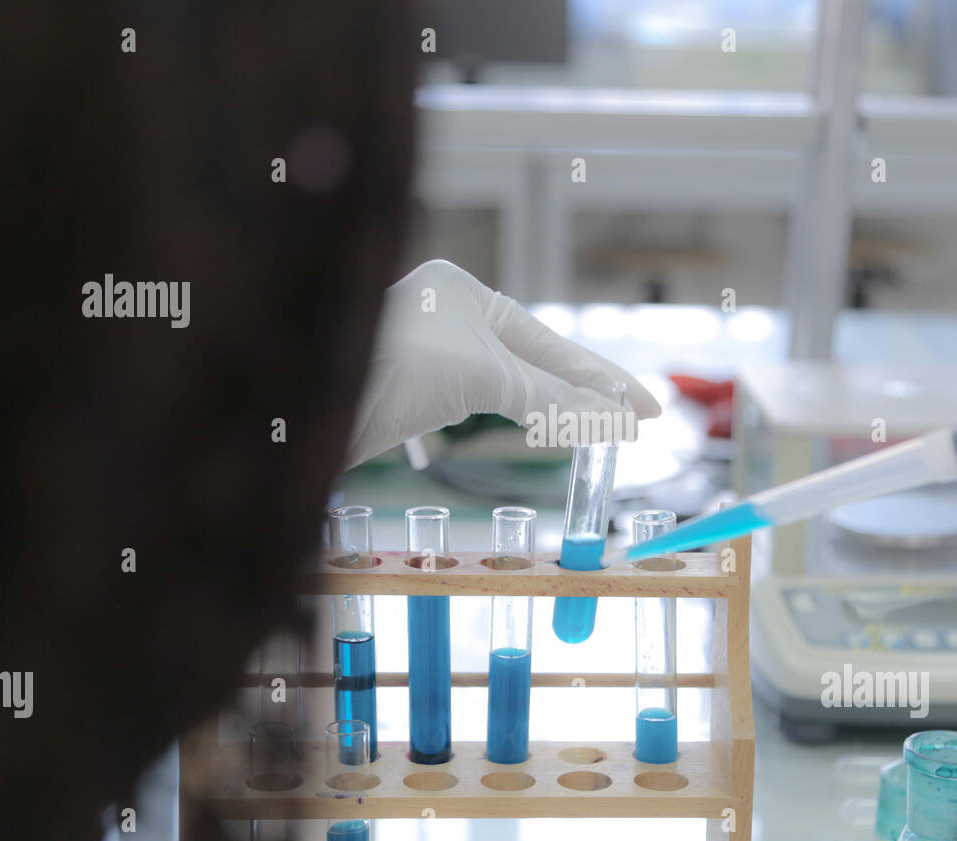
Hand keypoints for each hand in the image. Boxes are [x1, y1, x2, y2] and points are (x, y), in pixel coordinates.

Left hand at [344, 260, 660, 466]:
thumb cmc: (389, 368)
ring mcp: (430, 356)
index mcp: (463, 293)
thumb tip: (612, 419)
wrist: (308, 403)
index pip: (550, 342)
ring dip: (558, 410)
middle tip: (639, 423)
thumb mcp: (484, 378)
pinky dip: (522, 420)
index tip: (648, 407)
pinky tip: (550, 433)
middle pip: (536, 362)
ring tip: (607, 433)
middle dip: (588, 394)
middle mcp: (448, 318)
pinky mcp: (414, 395)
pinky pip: (485, 406)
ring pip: (511, 386)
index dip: (604, 378)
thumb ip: (550, 397)